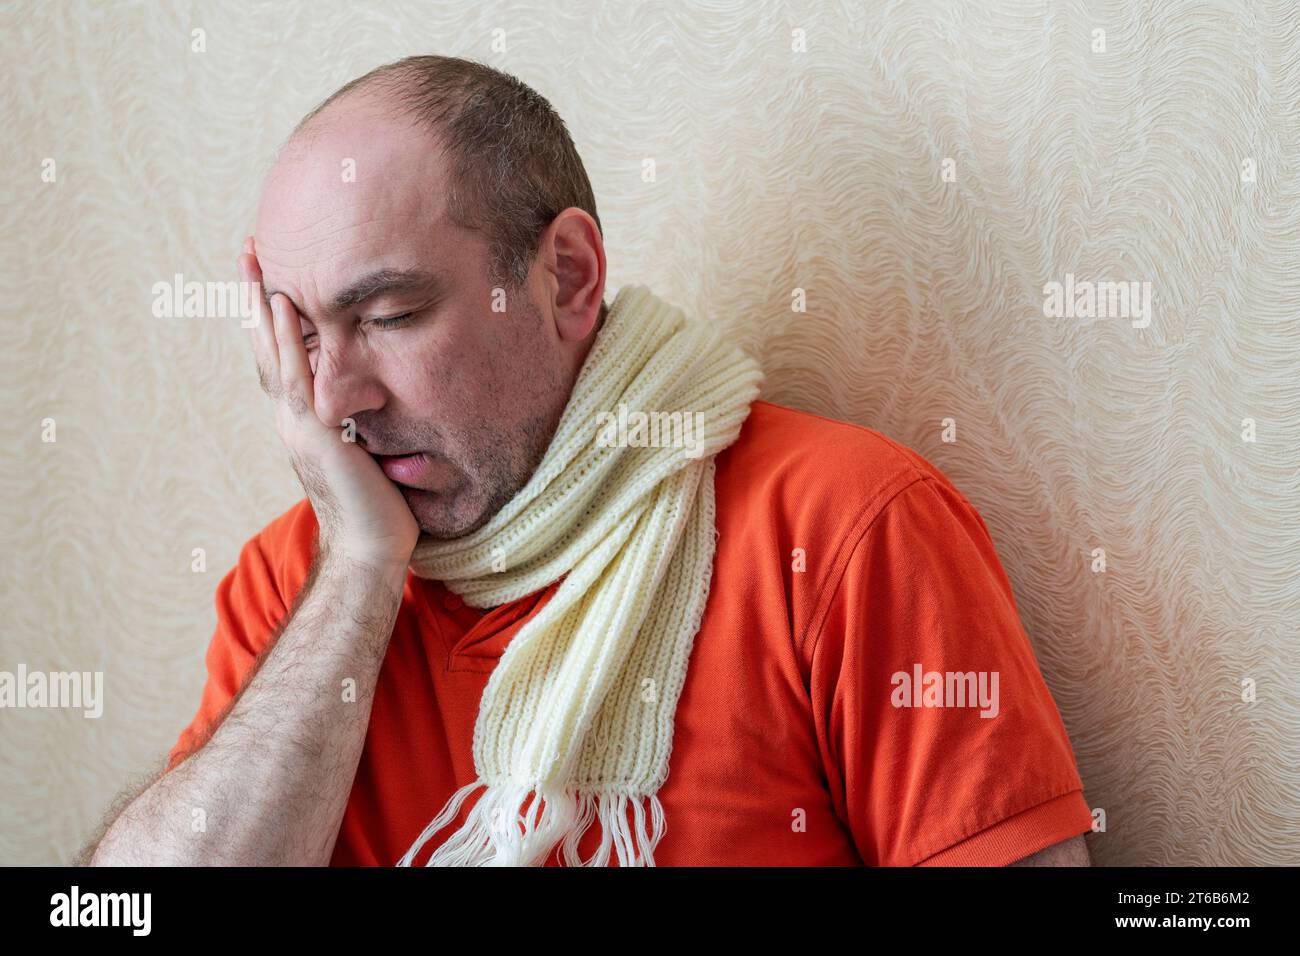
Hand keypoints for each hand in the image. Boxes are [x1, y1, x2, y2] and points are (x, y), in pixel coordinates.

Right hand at [238, 237, 418, 571]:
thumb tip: (384, 400)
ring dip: (262, 303)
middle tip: (248, 252)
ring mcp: (299, 422)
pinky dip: (288, 338)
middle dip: (256, 298)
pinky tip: (283, 304)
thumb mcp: (372, 453)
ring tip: (254, 259)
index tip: (271, 281)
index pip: (283, 361)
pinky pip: (296, 373)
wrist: (371, 549)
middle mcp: (293, 418)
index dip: (274, 322)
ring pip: (273, 351)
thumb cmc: (381, 510)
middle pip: (266, 346)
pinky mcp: (316, 429)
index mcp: (305, 423)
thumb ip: (367, 423)